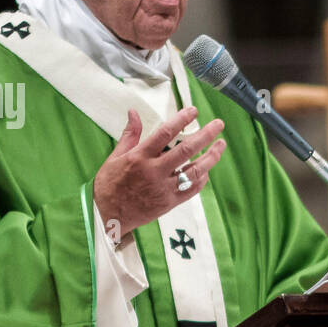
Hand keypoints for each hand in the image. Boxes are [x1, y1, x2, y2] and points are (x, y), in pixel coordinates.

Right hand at [93, 107, 225, 235]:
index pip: (165, 133)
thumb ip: (129, 134)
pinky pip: (191, 189)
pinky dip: (202, 178)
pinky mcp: (169, 203)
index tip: (194, 111)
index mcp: (140, 157)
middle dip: (205, 135)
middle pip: (186, 150)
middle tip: (218, 124)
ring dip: (211, 157)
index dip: (181, 120)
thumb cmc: (109, 185)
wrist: (106, 216)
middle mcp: (154, 171)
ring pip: (195, 171)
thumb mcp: (115, 156)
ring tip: (220, 145)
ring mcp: (164, 188)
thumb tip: (133, 112)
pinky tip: (207, 169)